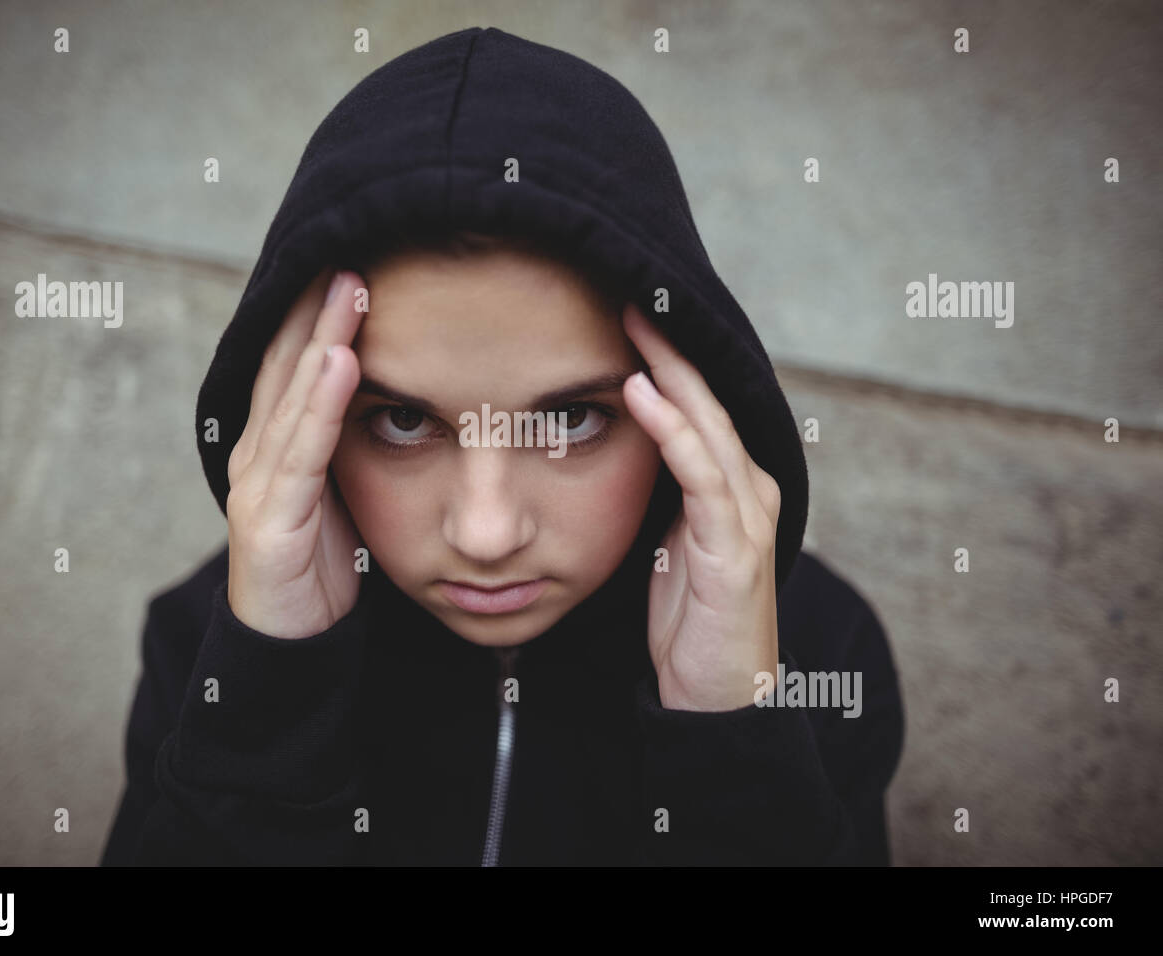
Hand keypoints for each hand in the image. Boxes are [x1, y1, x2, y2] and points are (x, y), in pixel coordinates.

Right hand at [225, 268, 367, 638]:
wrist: (291, 647)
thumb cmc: (322, 569)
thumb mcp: (344, 494)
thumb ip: (353, 445)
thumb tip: (401, 397)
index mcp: (276, 446)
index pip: (297, 365)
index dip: (320, 314)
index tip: (355, 264)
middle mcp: (257, 455)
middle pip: (289, 367)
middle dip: (318, 310)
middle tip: (353, 252)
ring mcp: (256, 486)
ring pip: (293, 399)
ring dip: (321, 338)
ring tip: (349, 288)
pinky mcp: (267, 522)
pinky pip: (300, 455)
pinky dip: (318, 405)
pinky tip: (340, 361)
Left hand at [620, 304, 782, 710]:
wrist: (718, 698)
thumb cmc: (690, 622)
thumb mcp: (670, 545)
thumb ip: (662, 497)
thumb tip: (623, 452)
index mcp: (733, 487)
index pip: (699, 407)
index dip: (668, 359)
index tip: (627, 313)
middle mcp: (750, 490)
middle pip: (709, 402)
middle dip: (670, 347)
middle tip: (629, 293)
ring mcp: (747, 517)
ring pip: (709, 427)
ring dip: (672, 372)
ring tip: (637, 323)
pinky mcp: (734, 549)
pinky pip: (702, 477)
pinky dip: (675, 431)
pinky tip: (643, 394)